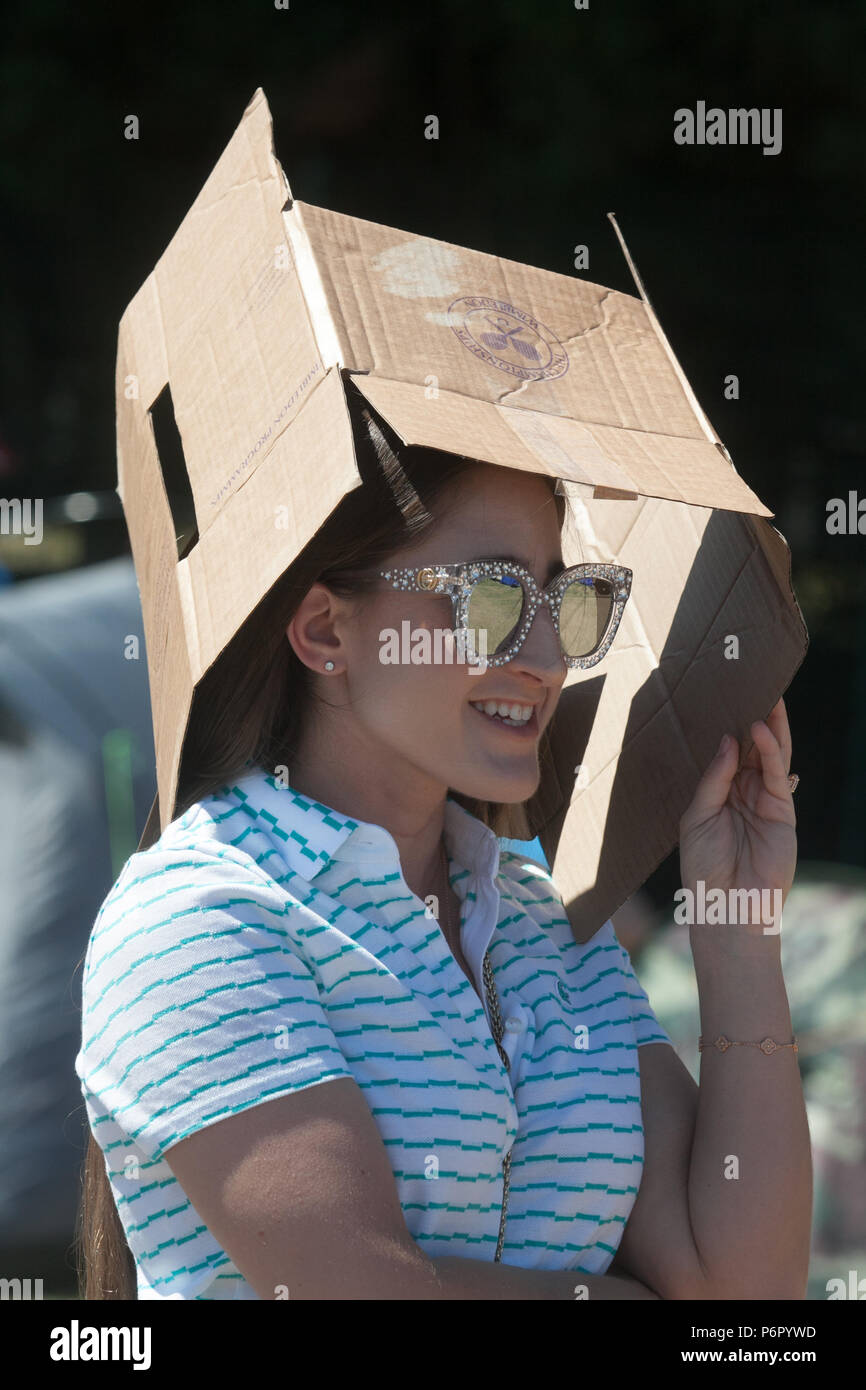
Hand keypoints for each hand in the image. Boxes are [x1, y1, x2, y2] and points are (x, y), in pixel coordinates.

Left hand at [678, 698, 797, 930]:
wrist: (726, 905)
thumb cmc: (703, 866)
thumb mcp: (698, 815)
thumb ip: (715, 777)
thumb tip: (730, 739)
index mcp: (719, 792)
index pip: (727, 752)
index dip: (728, 727)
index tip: (726, 697)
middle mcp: (743, 791)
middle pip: (752, 748)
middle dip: (752, 718)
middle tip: (754, 685)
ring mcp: (765, 800)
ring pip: (770, 755)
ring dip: (769, 726)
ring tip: (765, 697)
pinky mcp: (782, 810)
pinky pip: (778, 773)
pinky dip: (772, 751)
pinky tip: (762, 730)